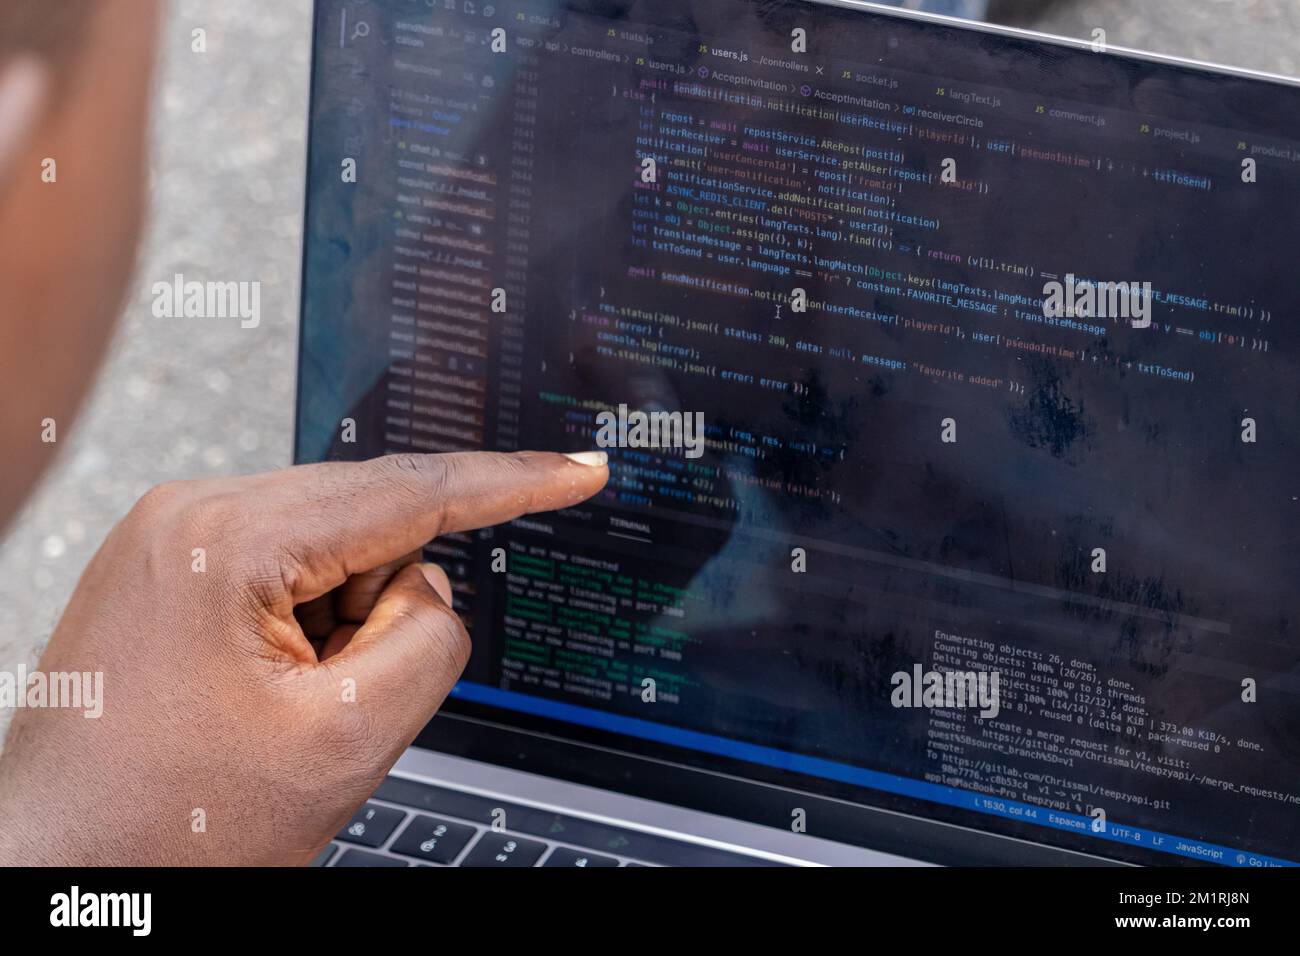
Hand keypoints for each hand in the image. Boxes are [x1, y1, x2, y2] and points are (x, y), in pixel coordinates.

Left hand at [0, 450, 607, 864]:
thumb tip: (431, 585)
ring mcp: (172, 539)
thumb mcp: (344, 738)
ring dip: (344, 629)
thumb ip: (431, 637)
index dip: (514, 482)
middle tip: (343, 698)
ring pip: (332, 552)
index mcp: (229, 540)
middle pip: (370, 526)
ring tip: (286, 709)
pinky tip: (267, 694)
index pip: (411, 492)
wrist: (61, 871)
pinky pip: (288, 572)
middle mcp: (190, 515)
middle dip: (386, 608)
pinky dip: (310, 629)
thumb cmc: (166, 823)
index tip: (577, 468)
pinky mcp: (170, 570)